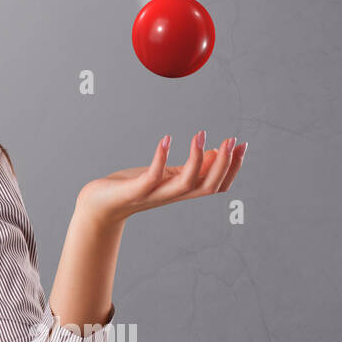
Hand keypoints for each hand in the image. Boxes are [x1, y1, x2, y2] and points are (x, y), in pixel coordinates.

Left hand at [78, 130, 246, 224]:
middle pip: (208, 186)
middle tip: (232, 139)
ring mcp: (155, 194)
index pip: (217, 184)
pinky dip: (160, 158)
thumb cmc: (133, 188)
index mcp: (182, 190)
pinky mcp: (135, 191)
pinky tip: (165, 139)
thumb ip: (188, 169)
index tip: (242, 145)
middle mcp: (172, 195)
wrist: (99, 206)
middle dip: (224, 165)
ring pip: (186, 184)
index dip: (232, 168)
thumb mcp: (165, 176)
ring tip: (201, 134)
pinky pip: (152, 177)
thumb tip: (214, 154)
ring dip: (197, 160)